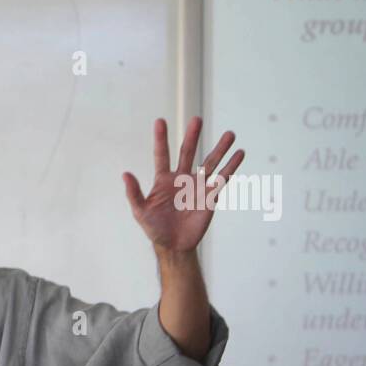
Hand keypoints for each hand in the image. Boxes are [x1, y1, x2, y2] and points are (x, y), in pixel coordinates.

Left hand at [123, 117, 244, 253]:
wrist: (174, 245)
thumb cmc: (154, 228)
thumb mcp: (140, 211)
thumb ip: (134, 193)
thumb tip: (125, 174)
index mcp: (163, 180)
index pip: (161, 155)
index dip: (160, 139)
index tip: (160, 121)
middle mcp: (182, 178)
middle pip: (187, 153)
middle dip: (192, 136)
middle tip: (196, 119)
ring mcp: (197, 185)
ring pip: (209, 162)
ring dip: (220, 148)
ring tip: (230, 133)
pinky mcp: (211, 195)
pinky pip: (223, 178)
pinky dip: (232, 166)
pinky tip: (239, 153)